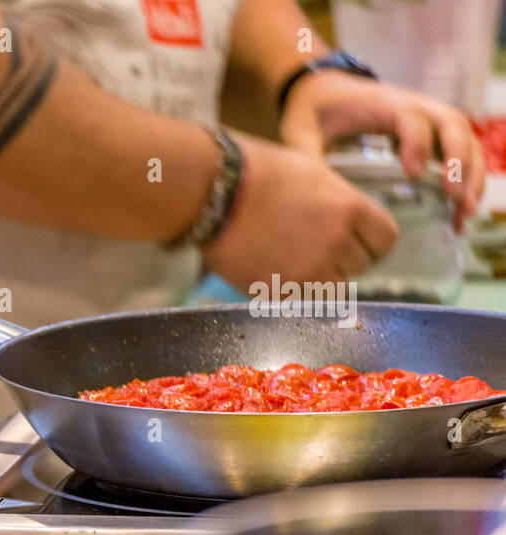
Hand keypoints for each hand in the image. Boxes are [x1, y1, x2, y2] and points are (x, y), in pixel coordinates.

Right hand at [202, 132, 398, 291]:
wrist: (213, 191)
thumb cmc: (257, 171)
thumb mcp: (313, 172)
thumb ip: (339, 200)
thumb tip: (347, 219)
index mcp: (350, 208)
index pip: (385, 240)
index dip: (372, 242)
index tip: (359, 242)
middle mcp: (335, 243)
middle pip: (360, 265)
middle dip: (343, 258)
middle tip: (316, 248)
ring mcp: (308, 270)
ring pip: (334, 288)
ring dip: (321, 279)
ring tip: (295, 261)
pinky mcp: (279, 289)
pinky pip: (300, 298)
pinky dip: (292, 288)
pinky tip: (273, 267)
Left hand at [279, 71, 484, 228]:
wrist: (323, 89)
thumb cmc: (313, 111)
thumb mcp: (299, 132)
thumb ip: (304, 157)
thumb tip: (308, 194)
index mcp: (381, 103)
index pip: (409, 117)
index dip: (416, 142)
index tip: (414, 174)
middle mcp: (413, 106)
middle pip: (451, 124)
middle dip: (459, 160)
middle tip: (456, 198)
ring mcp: (426, 118)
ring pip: (464, 137)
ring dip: (471, 173)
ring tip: (465, 211)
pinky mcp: (430, 133)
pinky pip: (460, 149)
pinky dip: (467, 177)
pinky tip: (460, 210)